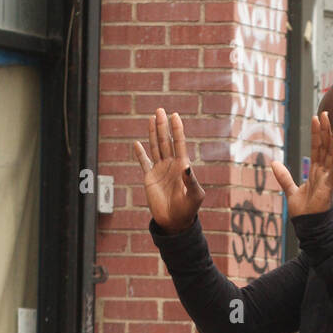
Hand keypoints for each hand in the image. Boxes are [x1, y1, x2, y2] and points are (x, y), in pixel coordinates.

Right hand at [134, 108, 204, 232]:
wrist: (175, 222)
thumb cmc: (188, 209)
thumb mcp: (195, 196)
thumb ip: (192, 181)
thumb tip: (186, 166)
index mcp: (182, 166)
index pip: (179, 143)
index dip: (177, 130)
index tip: (175, 115)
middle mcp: (170, 165)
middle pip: (166, 141)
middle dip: (163, 126)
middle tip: (160, 110)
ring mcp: (159, 170)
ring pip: (155, 147)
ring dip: (153, 133)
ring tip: (152, 118)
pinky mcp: (149, 178)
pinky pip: (144, 162)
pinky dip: (140, 153)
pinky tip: (137, 144)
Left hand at [270, 111, 332, 218]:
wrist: (307, 226)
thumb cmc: (303, 211)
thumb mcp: (290, 190)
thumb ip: (284, 176)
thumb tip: (274, 163)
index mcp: (316, 172)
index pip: (317, 148)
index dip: (317, 133)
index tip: (317, 118)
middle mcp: (323, 173)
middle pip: (325, 147)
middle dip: (326, 130)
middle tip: (325, 113)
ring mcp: (327, 179)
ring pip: (332, 155)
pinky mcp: (328, 188)